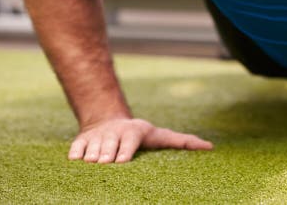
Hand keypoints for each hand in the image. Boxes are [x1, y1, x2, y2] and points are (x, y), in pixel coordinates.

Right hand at [68, 118, 212, 163]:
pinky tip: (77, 162)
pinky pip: (75, 149)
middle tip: (105, 164)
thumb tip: (211, 147)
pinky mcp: (81, 140)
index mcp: (135, 131)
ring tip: (93, 164)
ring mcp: (98, 136)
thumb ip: (183, 142)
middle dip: (107, 157)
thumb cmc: (141, 135)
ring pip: (92, 149)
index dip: (126, 150)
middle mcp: (116, 132)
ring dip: (91, 158)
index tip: (123, 161)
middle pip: (109, 147)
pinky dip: (75, 156)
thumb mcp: (161, 136)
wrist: (109, 122)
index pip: (130, 140)